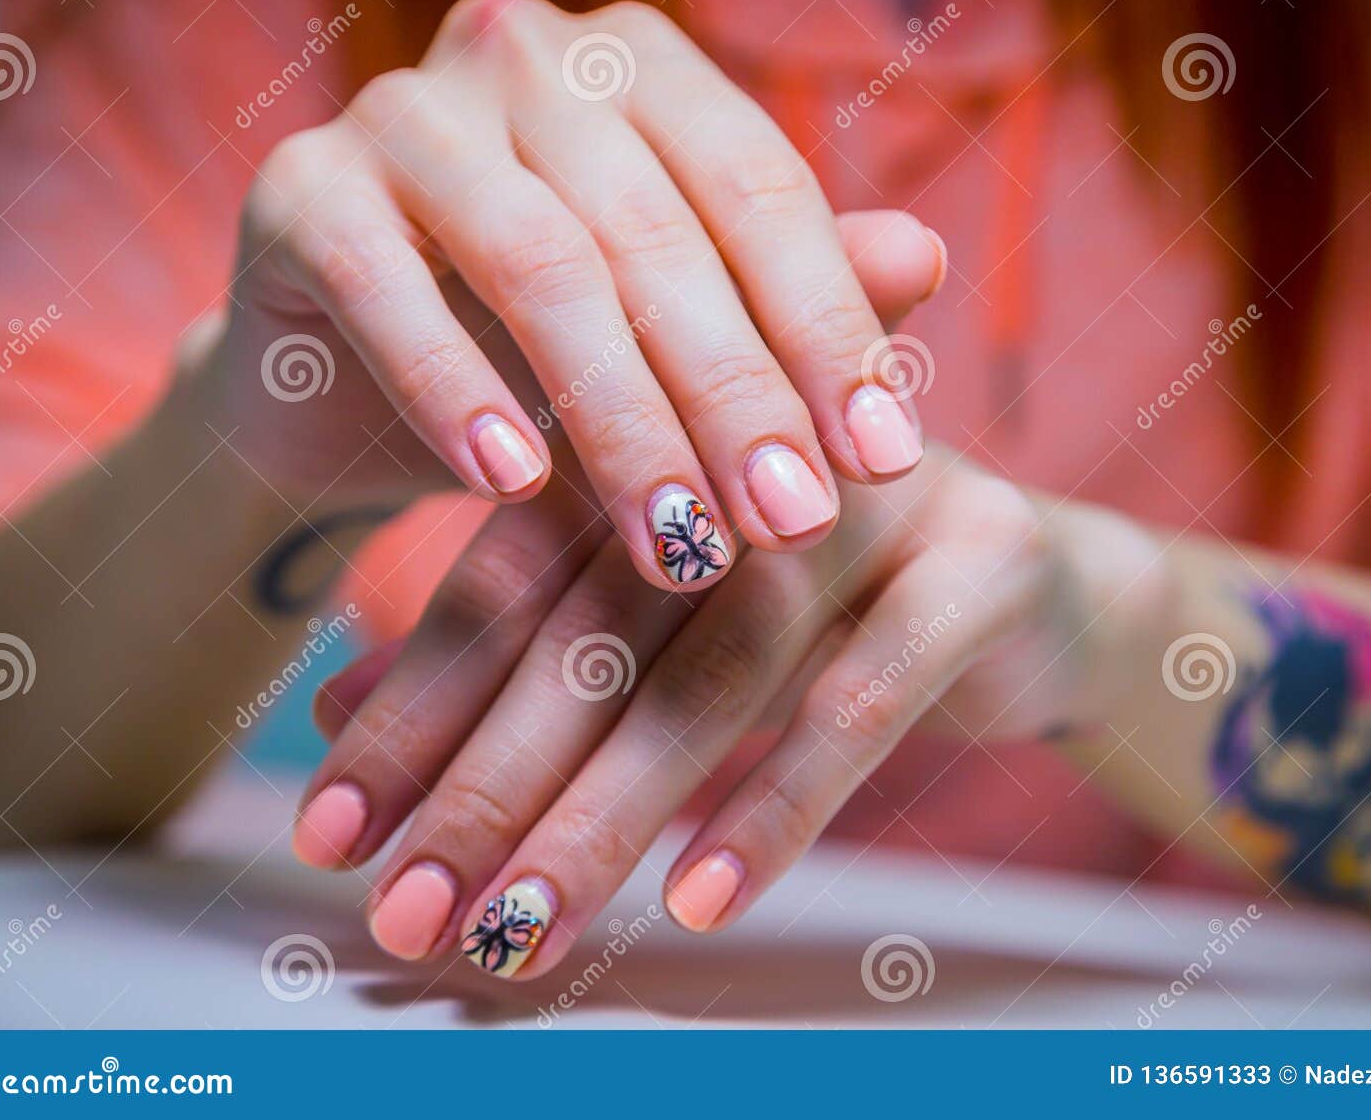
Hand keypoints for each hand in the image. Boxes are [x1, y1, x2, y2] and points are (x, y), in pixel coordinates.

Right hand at [193, 0, 940, 589]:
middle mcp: (527, 55)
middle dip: (735, 397)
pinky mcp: (296, 185)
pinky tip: (509, 489)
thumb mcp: (673, 342)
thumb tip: (926, 261)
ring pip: (540, 263)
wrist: (347, 400)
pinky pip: (385, 288)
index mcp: (643, 67)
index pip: (761, 191)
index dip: (830, 330)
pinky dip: (450, 390)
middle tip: (790, 524)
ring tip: (677, 542)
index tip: (886, 464)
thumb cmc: (540, 364)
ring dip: (617, 419)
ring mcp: (404, 110)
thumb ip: (782, 301)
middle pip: (659, 234)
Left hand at [296, 448, 1167, 976]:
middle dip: (485, 785)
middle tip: (404, 915)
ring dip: (608, 816)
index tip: (329, 836)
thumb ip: (522, 649)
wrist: (1040, 584)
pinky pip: (861, 699)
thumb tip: (330, 708)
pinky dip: (776, 803)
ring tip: (518, 935)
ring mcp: (871, 499)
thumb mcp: (669, 621)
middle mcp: (750, 449)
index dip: (411, 706)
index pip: (506, 574)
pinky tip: (699, 897)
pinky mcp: (980, 564)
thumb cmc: (820, 607)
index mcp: (660, 435)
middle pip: (593, 626)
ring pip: (714, 670)